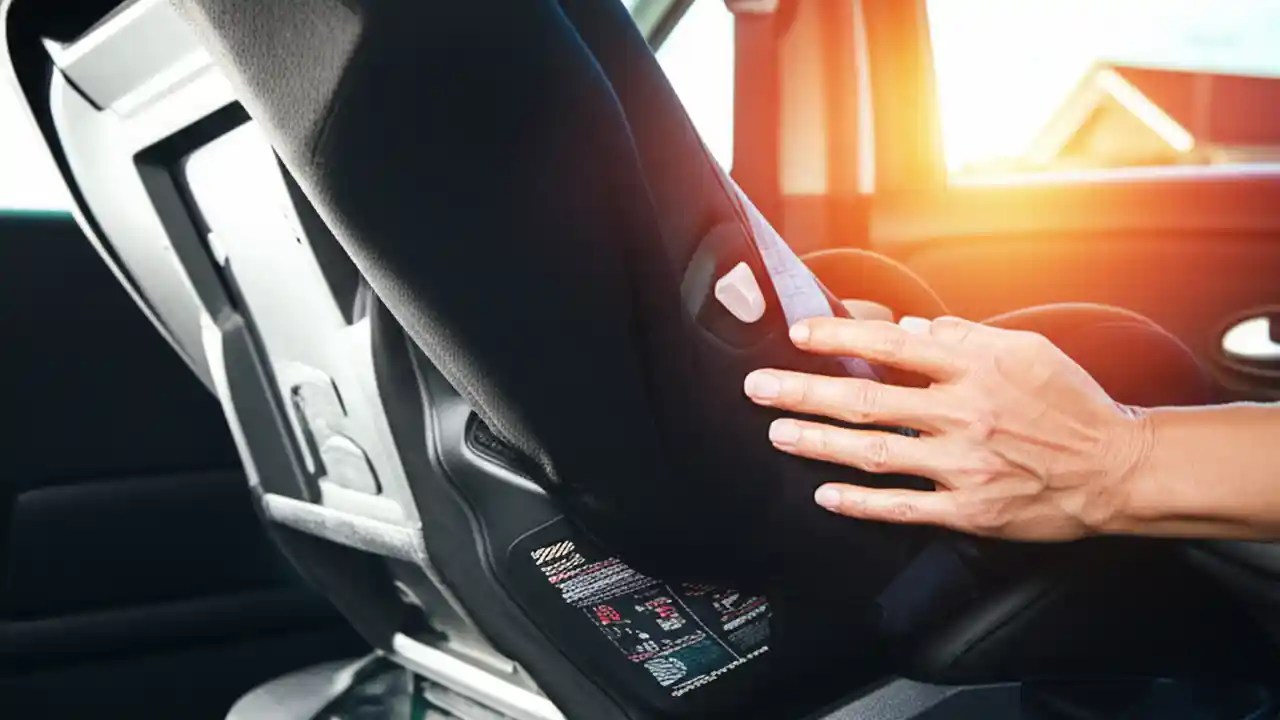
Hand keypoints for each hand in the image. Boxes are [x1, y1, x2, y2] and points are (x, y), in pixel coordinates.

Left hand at [743, 317, 1153, 540]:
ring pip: (874, 453)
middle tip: (759, 386)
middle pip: (866, 399)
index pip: (890, 345)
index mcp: (973, 368)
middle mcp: (962, 414)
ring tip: (778, 433)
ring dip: (818, 442)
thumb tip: (909, 331)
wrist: (1116, 468)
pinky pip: (903, 508)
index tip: (798, 334)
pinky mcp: (969, 509)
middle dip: (804, 391)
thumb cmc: (1070, 404)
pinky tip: (824, 495)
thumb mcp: (1026, 349)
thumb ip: (964, 338)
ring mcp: (962, 465)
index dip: (838, 336)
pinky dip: (860, 503)